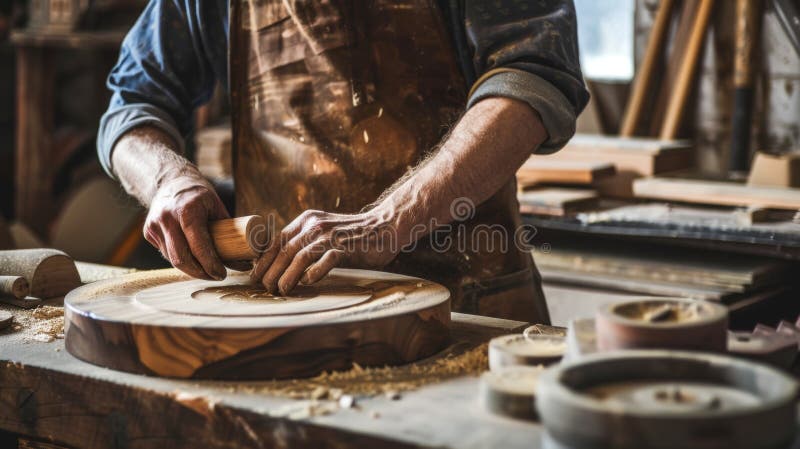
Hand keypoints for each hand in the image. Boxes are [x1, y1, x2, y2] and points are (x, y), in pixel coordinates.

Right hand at [144, 172, 229, 279]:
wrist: (171, 181)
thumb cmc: (199, 195)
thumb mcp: (217, 207)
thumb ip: (228, 232)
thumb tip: (243, 261)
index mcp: (187, 210)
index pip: (198, 246)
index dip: (210, 264)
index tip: (221, 273)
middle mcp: (167, 218)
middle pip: (181, 259)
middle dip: (200, 273)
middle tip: (215, 276)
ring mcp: (155, 226)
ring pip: (172, 259)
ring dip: (191, 269)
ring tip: (206, 270)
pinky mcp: (149, 232)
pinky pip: (167, 253)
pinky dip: (181, 259)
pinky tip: (191, 258)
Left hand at [250, 209, 399, 294]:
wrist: (386, 227)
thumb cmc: (353, 235)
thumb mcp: (323, 231)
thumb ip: (305, 242)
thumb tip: (281, 263)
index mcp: (306, 220)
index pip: (277, 240)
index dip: (264, 259)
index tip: (256, 276)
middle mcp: (315, 225)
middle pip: (285, 250)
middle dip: (272, 271)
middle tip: (265, 288)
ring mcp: (330, 235)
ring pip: (300, 256)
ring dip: (287, 276)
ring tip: (281, 290)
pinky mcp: (346, 247)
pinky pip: (325, 261)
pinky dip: (314, 273)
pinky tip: (307, 283)